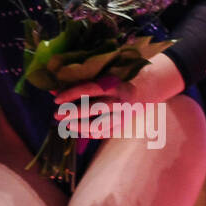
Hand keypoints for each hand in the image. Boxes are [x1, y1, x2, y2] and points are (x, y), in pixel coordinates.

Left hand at [52, 54, 184, 136]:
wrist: (150, 86)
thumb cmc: (122, 75)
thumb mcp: (106, 73)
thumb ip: (84, 79)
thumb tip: (56, 85)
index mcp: (116, 84)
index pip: (91, 89)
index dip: (72, 93)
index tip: (56, 98)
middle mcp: (120, 101)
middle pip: (94, 109)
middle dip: (73, 113)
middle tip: (56, 115)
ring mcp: (123, 115)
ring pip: (99, 126)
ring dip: (79, 127)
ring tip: (65, 124)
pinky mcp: (123, 125)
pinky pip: (104, 133)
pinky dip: (89, 133)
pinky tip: (76, 129)